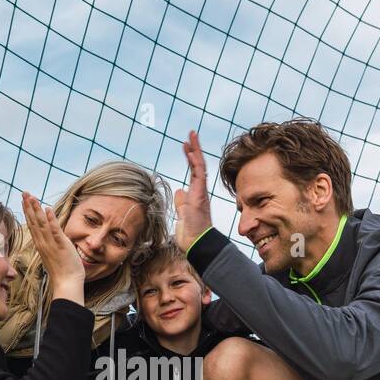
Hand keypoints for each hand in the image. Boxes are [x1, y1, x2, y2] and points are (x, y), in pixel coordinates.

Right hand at [22, 191, 83, 302]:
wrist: (67, 284)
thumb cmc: (62, 271)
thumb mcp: (53, 254)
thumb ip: (50, 244)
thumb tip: (50, 238)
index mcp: (41, 245)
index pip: (32, 225)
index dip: (28, 212)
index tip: (24, 200)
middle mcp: (43, 243)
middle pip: (33, 222)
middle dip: (28, 206)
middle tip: (24, 192)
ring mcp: (50, 244)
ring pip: (41, 224)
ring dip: (36, 209)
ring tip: (31, 197)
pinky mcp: (60, 246)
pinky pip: (54, 231)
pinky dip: (50, 220)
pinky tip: (47, 209)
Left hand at [173, 130, 213, 249]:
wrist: (197, 244)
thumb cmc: (191, 233)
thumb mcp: (182, 215)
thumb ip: (181, 203)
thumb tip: (179, 191)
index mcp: (195, 194)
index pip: (193, 172)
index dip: (190, 158)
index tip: (186, 146)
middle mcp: (199, 191)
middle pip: (198, 166)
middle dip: (194, 149)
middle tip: (190, 135)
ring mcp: (200, 192)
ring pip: (200, 167)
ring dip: (195, 151)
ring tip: (191, 137)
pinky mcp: (200, 196)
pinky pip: (199, 175)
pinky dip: (195, 162)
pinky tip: (191, 151)